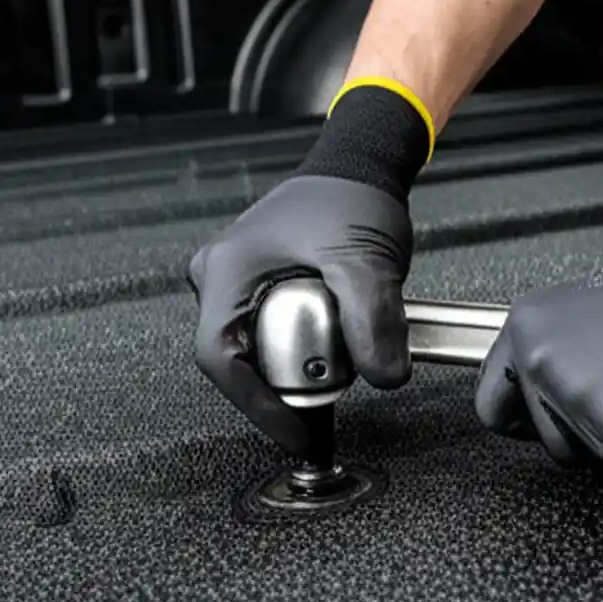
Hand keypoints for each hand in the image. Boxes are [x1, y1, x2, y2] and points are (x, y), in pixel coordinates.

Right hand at [188, 176, 412, 459]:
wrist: (358, 165)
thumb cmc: (350, 197)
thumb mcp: (366, 261)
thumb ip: (374, 318)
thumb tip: (383, 376)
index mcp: (227, 272)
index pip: (221, 360)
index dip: (257, 407)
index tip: (297, 435)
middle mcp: (219, 278)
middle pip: (235, 362)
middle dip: (280, 395)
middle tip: (323, 423)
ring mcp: (235, 283)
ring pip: (252, 352)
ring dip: (290, 377)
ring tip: (330, 399)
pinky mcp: (256, 287)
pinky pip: (266, 336)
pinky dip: (296, 357)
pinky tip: (329, 369)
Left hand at [474, 246, 602, 478]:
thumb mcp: (595, 305)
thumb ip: (562, 351)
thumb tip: (553, 387)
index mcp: (529, 329)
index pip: (493, 405)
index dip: (526, 423)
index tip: (546, 425)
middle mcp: (544, 363)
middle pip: (553, 446)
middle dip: (596, 437)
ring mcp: (580, 398)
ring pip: (602, 463)